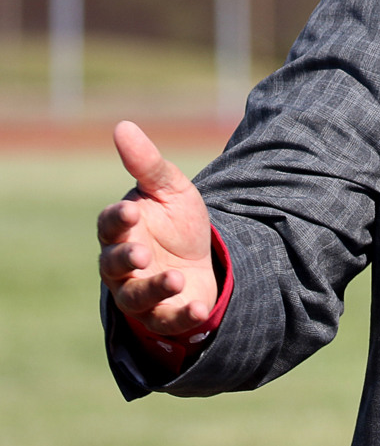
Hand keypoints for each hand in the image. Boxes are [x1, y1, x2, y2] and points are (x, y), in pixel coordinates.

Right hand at [97, 121, 217, 335]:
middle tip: (143, 253)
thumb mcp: (170, 189)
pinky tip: (199, 309)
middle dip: (126, 259)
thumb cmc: (178, 221)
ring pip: (135, 296)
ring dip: (154, 289)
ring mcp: (139, 292)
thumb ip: (147, 163)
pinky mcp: (163, 314)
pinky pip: (166, 319)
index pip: (110, 224)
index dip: (118, 219)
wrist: (205, 257)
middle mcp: (122, 265)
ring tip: (176, 280)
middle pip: (114, 265)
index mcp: (122, 230)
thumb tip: (122, 126)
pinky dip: (181, 316)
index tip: (132, 210)